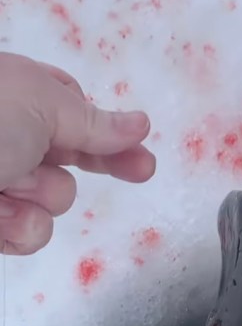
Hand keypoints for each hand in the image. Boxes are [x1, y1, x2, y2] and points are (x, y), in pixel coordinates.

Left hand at [0, 52, 154, 254]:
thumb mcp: (41, 104)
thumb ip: (94, 121)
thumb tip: (139, 123)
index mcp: (14, 93)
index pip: (76, 113)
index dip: (112, 136)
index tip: (144, 159)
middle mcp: (4, 134)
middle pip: (70, 157)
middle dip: (85, 164)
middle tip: (138, 172)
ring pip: (51, 200)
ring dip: (41, 196)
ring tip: (7, 185)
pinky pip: (26, 232)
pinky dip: (16, 227)